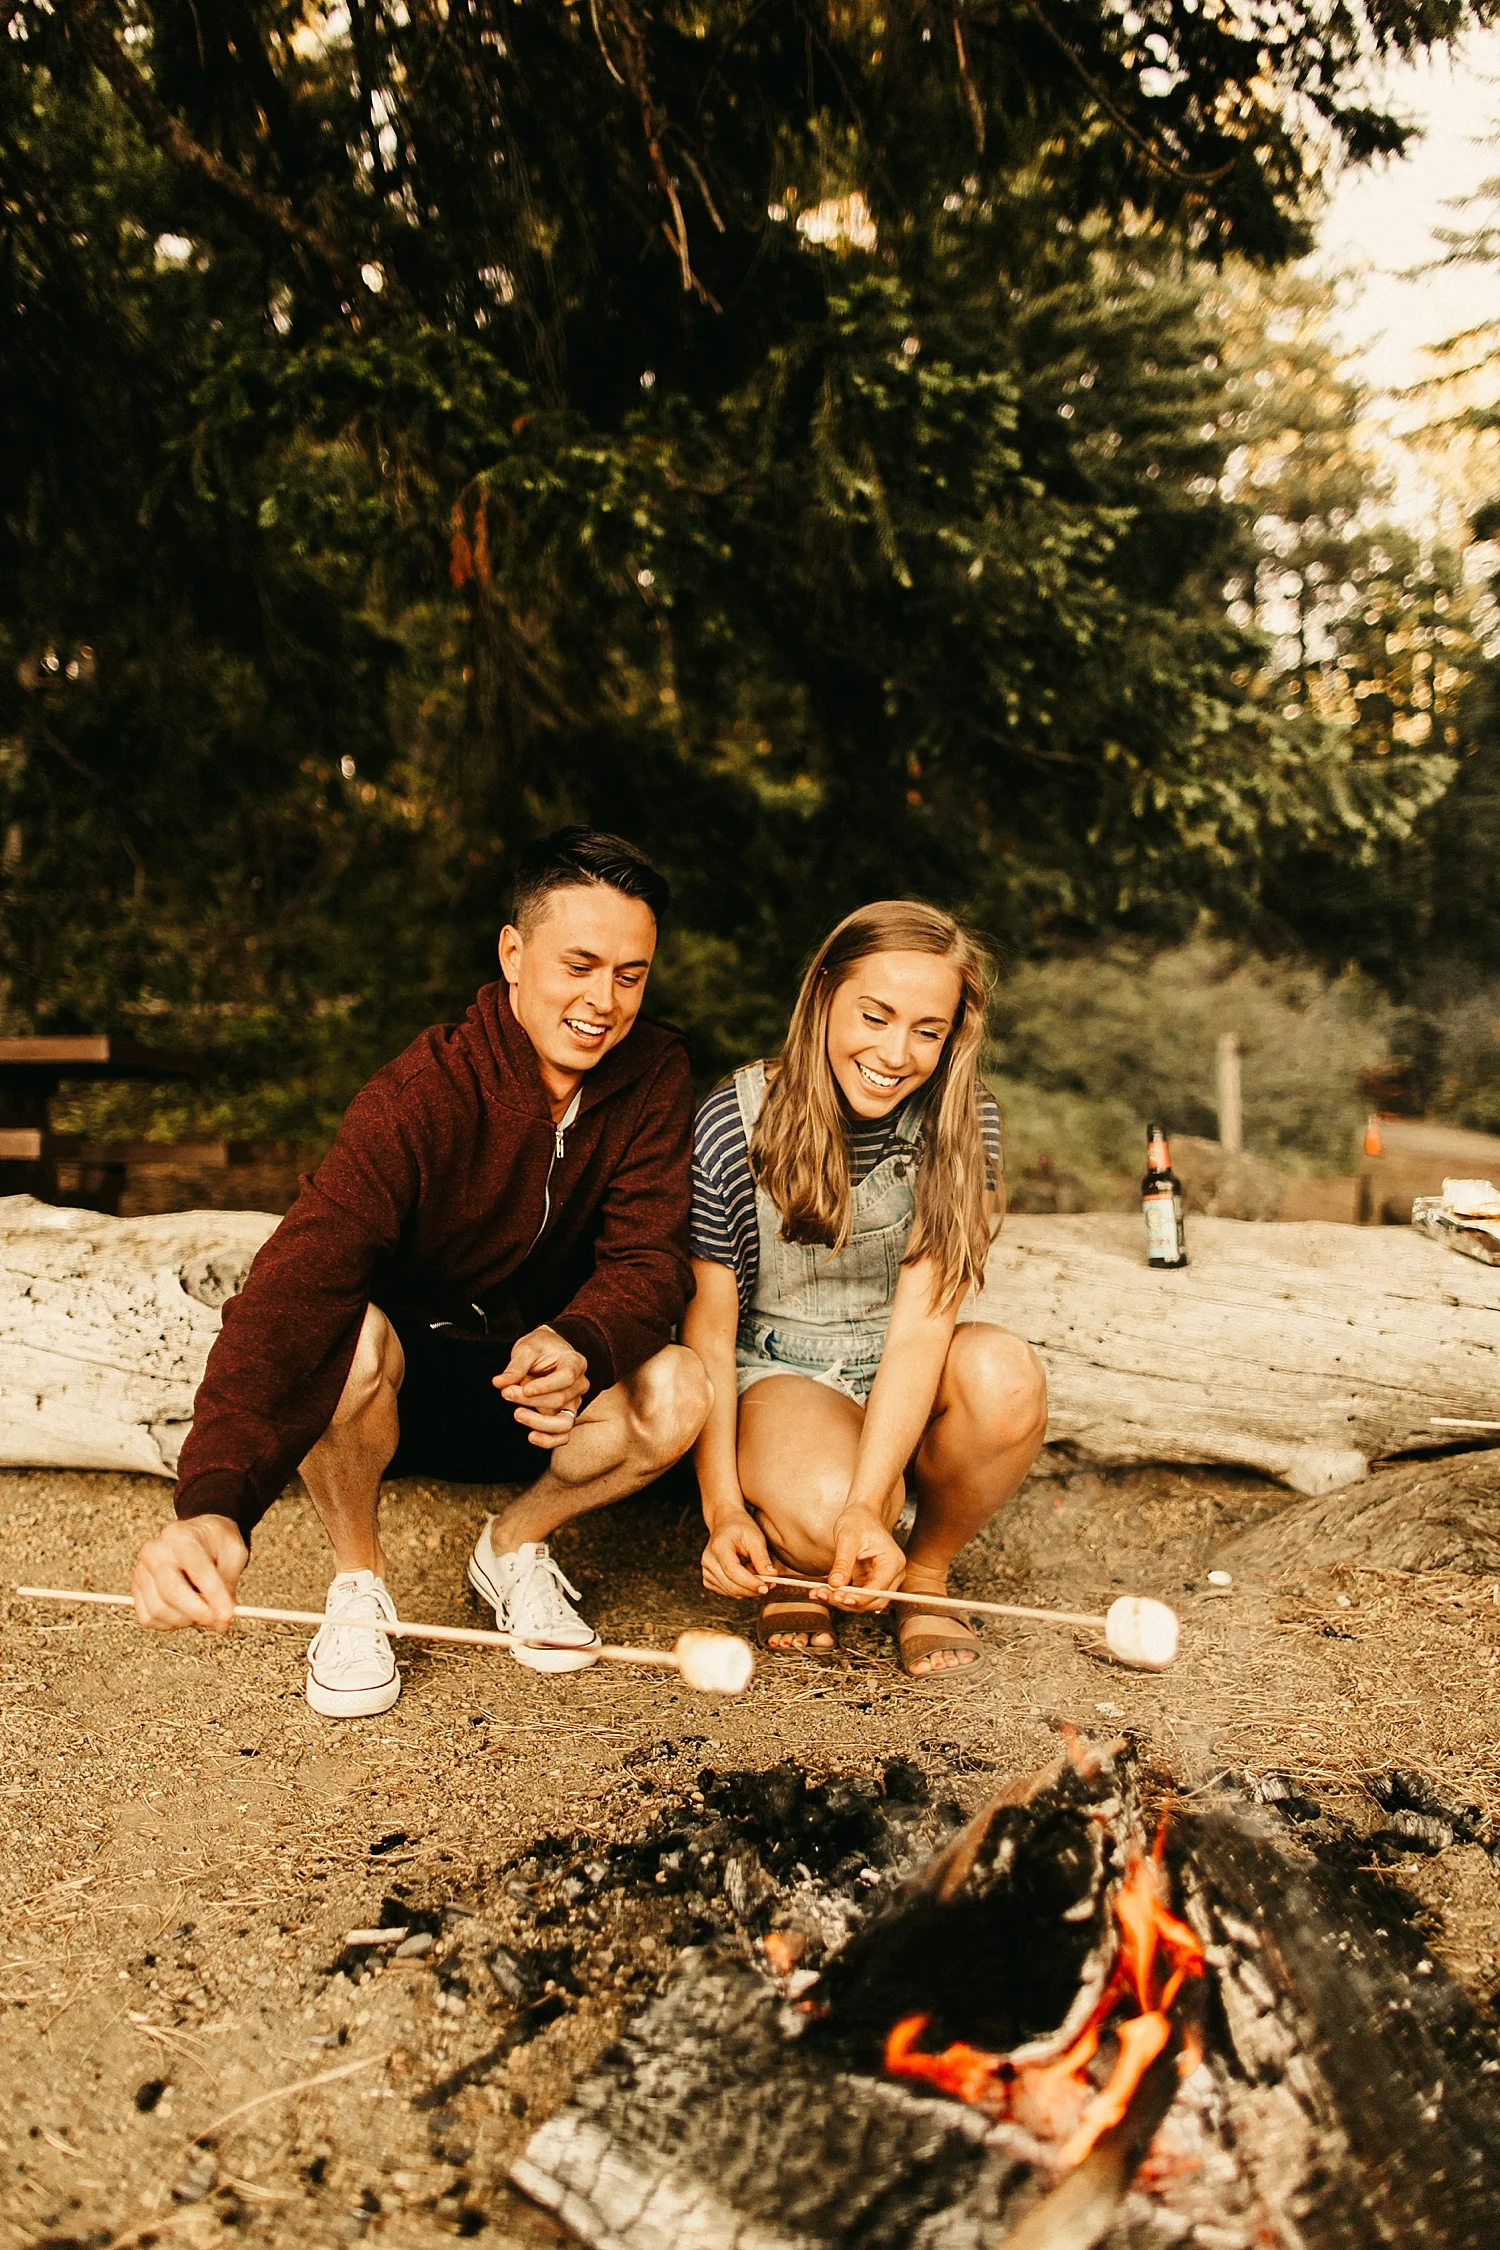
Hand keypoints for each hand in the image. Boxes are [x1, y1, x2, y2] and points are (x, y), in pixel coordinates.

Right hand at [131, 1514, 247, 1632]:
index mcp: (181, 1536)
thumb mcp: (234, 1554)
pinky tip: (186, 1611)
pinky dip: (170, 1623)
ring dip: (186, 1619)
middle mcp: (155, 1551)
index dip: (214, 1596)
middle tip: (219, 1623)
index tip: (228, 1616)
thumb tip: (221, 1622)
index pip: (197, 1570)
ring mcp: (140, 1570)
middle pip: (171, 1592)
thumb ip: (229, 1584)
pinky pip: (149, 1618)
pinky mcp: (135, 1588)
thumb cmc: (217, 1545)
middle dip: (197, 1613)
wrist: (197, 1535)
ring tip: (203, 1610)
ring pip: (159, 1609)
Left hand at [494, 1325, 588, 1447]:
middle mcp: (579, 1385)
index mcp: (575, 1362)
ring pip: (564, 1423)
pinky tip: (531, 1436)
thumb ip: (515, 1366)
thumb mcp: (527, 1349)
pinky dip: (549, 1440)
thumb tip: (499, 1383)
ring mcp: (573, 1403)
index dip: (546, 1386)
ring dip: (540, 1423)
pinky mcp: (565, 1416)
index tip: (524, 1389)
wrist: (547, 1351)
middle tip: (506, 1393)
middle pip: (559, 1399)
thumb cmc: (540, 1347)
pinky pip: (563, 1436)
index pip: (566, 1377)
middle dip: (530, 1400)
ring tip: (517, 1414)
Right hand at [701, 1509, 773, 1598]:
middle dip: (753, 1589)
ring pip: (730, 1591)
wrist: (725, 1522)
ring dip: (748, 1588)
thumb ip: (762, 1558)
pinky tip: (746, 1575)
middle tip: (771, 1585)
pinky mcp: (708, 1578)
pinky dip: (740, 1588)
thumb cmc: (741, 1527)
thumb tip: (771, 1577)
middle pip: (731, 1585)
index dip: (750, 1583)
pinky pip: (727, 1592)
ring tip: (756, 1572)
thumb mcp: (755, 1537)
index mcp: (718, 1547)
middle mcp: (708, 1561)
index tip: (766, 1588)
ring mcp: (706, 1571)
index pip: (732, 1571)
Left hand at [824, 1508, 905, 1611]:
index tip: (842, 1598)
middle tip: (825, 1596)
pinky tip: (821, 1592)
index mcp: (893, 1561)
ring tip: (819, 1593)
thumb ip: (843, 1563)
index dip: (861, 1597)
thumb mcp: (847, 1538)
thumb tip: (835, 1584)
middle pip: (874, 1600)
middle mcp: (892, 1575)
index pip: (879, 1587)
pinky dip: (839, 1596)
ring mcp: (882, 1580)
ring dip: (841, 1601)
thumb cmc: (858, 1521)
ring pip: (864, 1602)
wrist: (861, 1515)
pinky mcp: (869, 1583)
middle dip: (849, 1602)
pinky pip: (856, 1595)